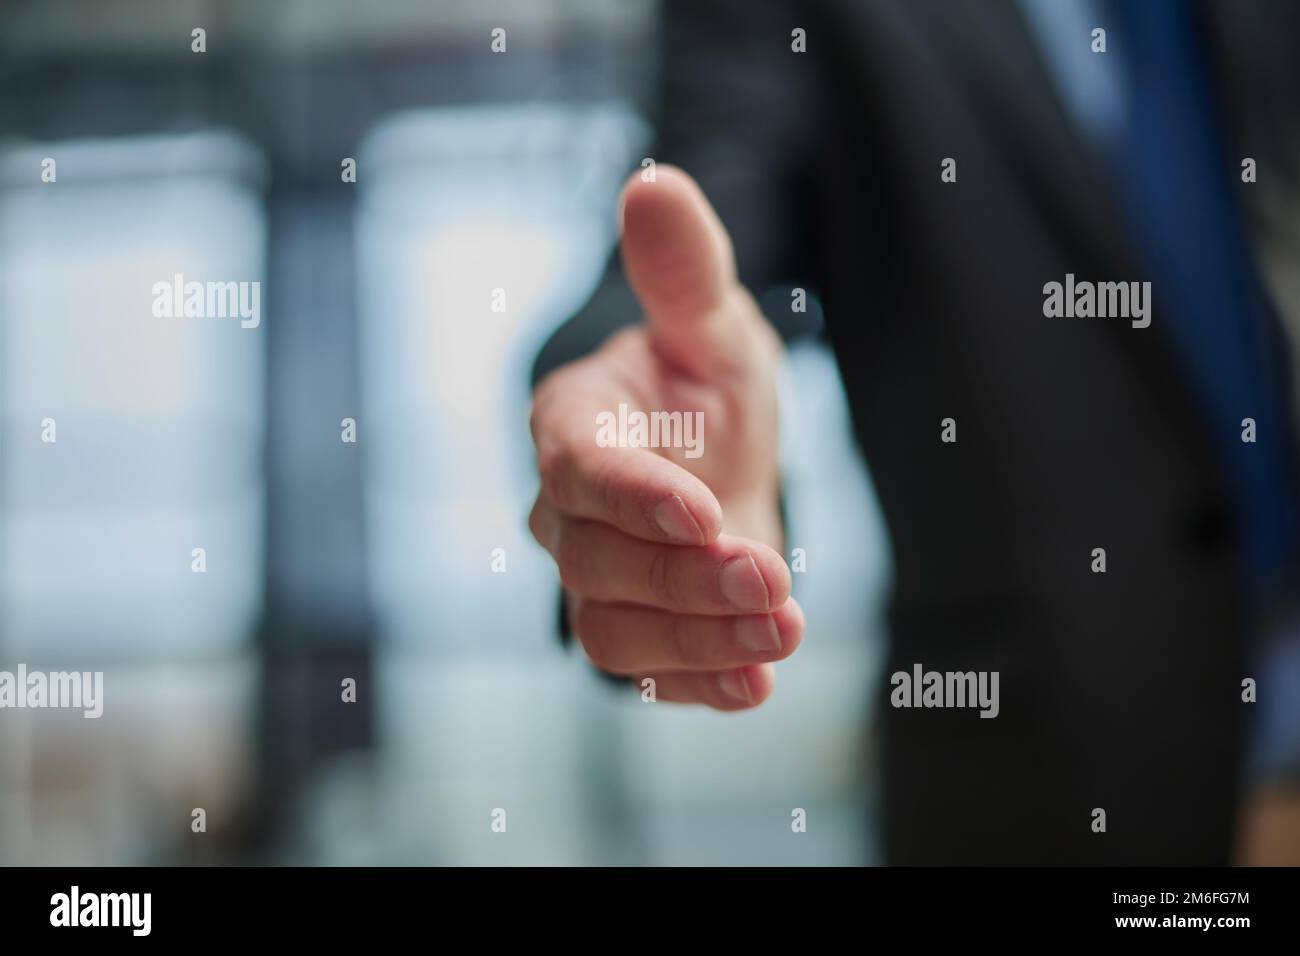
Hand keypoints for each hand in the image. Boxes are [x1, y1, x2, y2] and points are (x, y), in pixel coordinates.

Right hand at [528, 165, 802, 709]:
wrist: (724, 463)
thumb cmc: (707, 386)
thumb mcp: (714, 325)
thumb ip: (685, 271)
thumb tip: (654, 182)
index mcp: (575, 424)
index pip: (580, 468)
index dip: (636, 496)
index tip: (706, 512)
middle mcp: (567, 509)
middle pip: (596, 561)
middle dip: (685, 578)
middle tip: (773, 578)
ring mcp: (595, 577)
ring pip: (612, 628)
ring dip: (698, 639)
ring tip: (783, 632)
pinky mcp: (635, 630)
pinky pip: (644, 674)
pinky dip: (699, 684)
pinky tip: (758, 685)